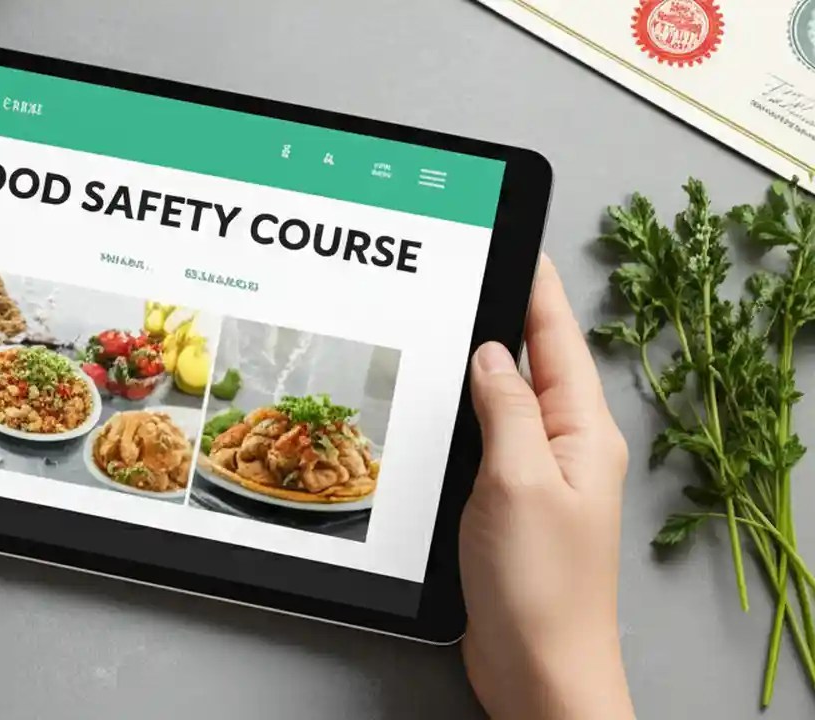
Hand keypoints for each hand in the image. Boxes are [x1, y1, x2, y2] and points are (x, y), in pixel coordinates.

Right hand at [460, 257, 633, 719]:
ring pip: (507, 401)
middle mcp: (565, 448)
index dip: (536, 290)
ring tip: (454, 325)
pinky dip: (466, 414)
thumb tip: (493, 353)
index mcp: (583, 432)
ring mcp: (538, 476)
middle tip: (474, 273)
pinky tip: (444, 407)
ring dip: (482, 365)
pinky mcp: (509, 504)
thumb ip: (506, 409)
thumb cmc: (541, 587)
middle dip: (506, 317)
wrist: (538, 668)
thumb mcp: (519, 480)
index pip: (557, 341)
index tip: (517, 244)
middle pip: (535, 364)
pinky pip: (488, 441)